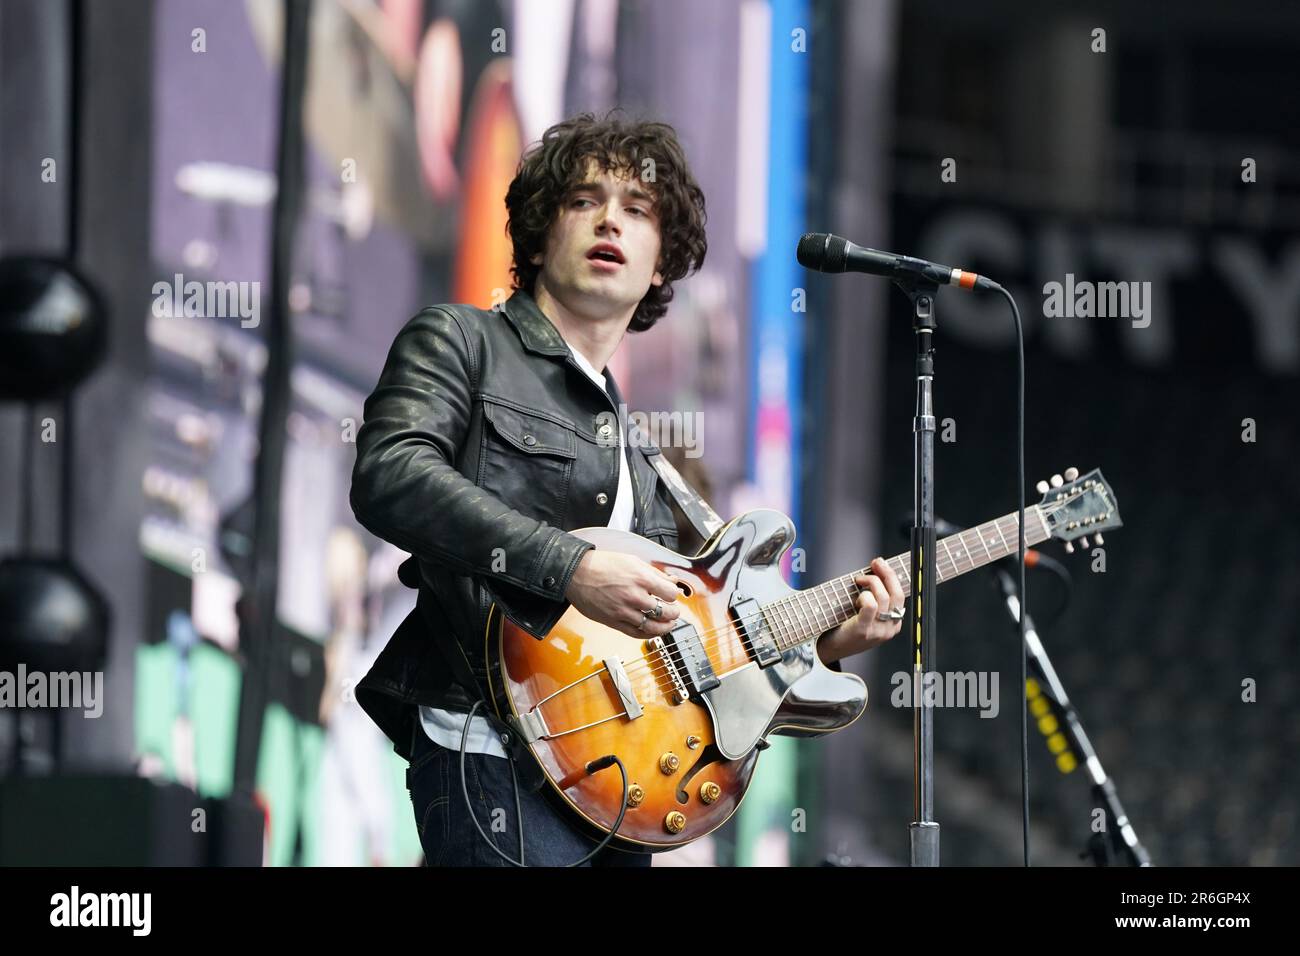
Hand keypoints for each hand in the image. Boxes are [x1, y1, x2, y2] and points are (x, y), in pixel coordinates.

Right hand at [564, 549, 681, 638]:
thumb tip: (672, 580)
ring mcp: (623, 611)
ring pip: (653, 627)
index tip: (671, 595)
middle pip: (665, 612)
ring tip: (668, 624)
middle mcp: (633, 596)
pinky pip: (636, 633)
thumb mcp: (632, 560)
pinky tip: (653, 631)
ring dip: (665, 627)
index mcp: (640, 578)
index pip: (670, 593)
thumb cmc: (602, 565)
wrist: (576, 574)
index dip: (674, 595)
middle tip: (673, 611)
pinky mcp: (613, 622)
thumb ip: (655, 573)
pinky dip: (648, 634)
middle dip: (673, 612)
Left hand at [817, 557, 905, 663]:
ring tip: (859, 581)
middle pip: (897, 594)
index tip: (882, 565)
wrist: (830, 649)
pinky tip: (857, 598)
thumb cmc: (845, 628)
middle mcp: (889, 629)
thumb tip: (876, 572)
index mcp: (893, 624)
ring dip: (871, 582)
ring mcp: (878, 631)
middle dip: (887, 573)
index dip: (892, 577)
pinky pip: (870, 605)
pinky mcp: (864, 630)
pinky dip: (864, 595)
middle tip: (876, 563)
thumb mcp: (867, 614)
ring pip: (883, 597)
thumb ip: (875, 598)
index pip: (901, 596)